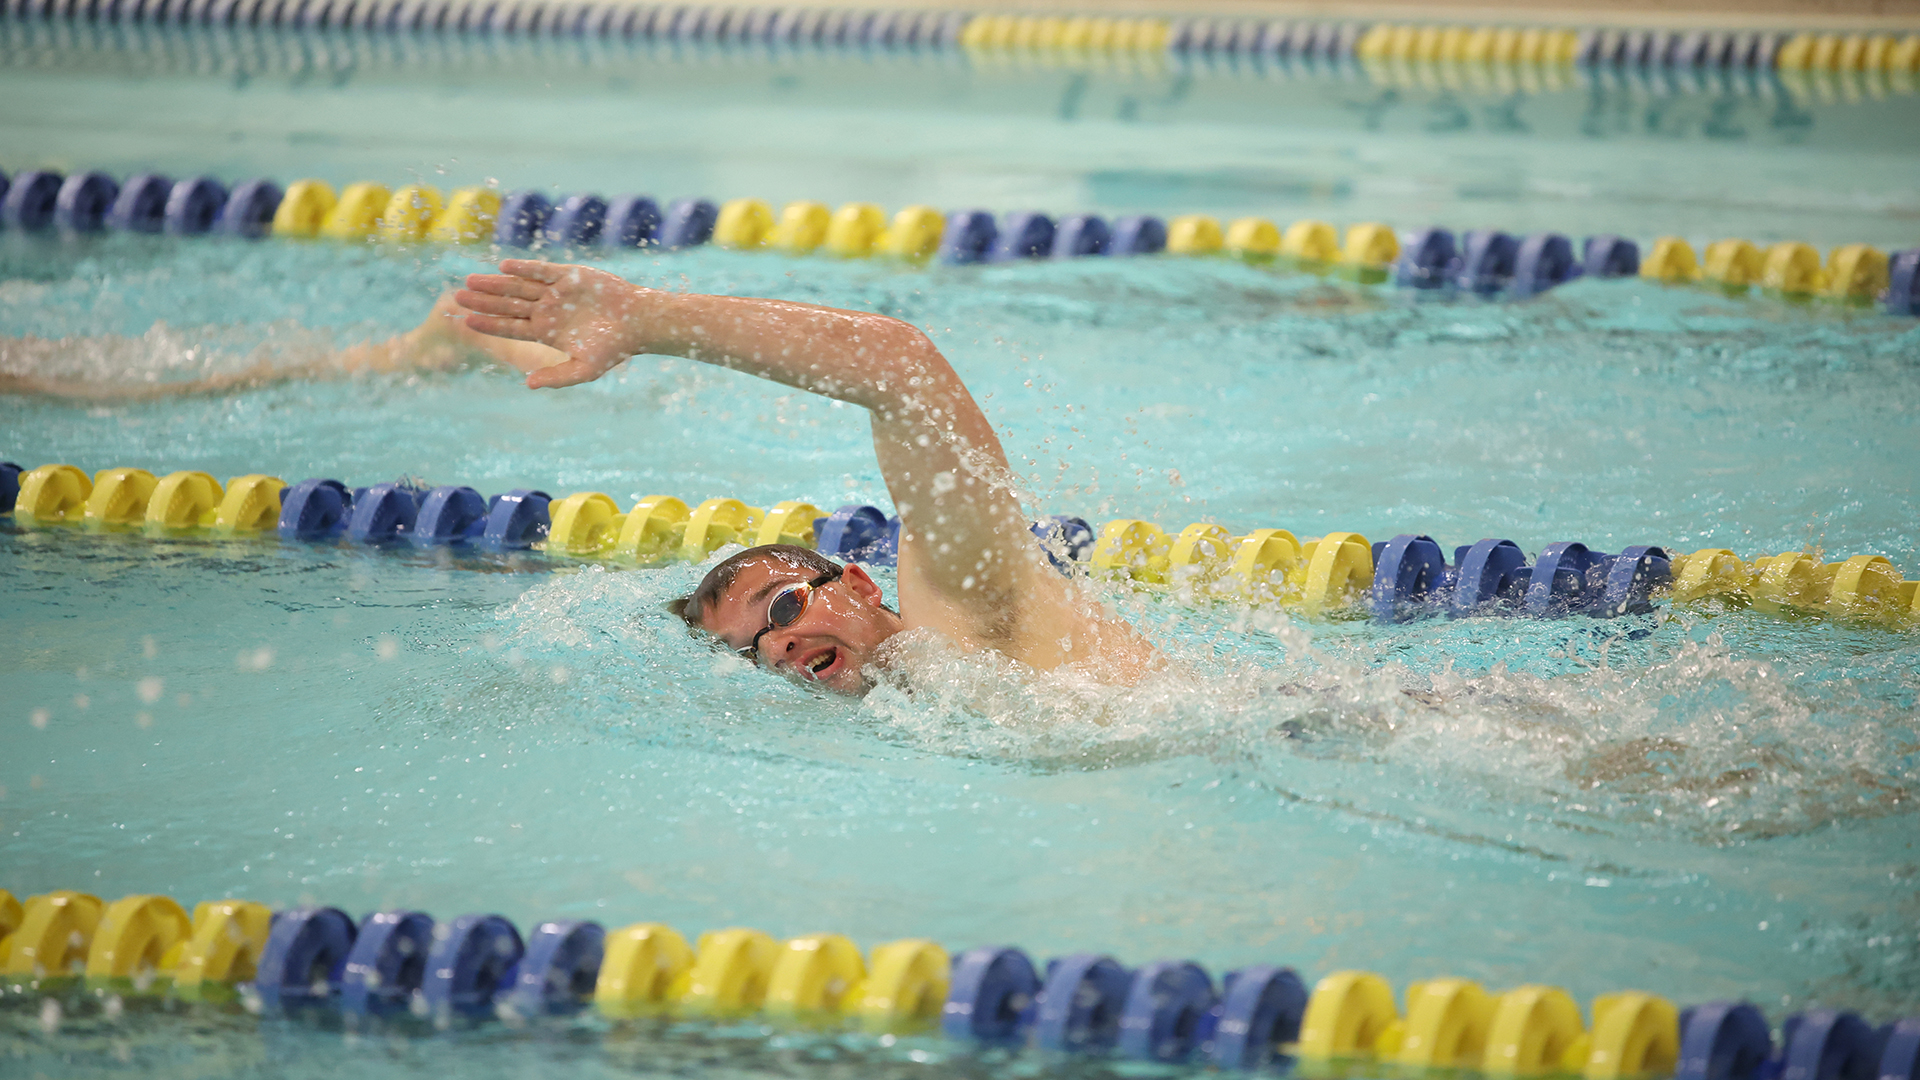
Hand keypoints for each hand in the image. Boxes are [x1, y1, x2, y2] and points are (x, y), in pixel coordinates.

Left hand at [455, 260, 641, 388]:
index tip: (466, 322)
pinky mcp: (570, 275)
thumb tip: (528, 385)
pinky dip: (525, 268)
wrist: (639, 323)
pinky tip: (504, 266)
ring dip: (495, 283)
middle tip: (456, 296)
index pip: (510, 327)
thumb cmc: (614, 348)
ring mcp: (556, 292)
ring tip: (470, 280)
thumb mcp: (585, 369)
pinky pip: (542, 271)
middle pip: (507, 304)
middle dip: (483, 301)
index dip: (488, 324)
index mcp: (546, 332)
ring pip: (519, 286)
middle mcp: (547, 310)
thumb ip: (557, 377)